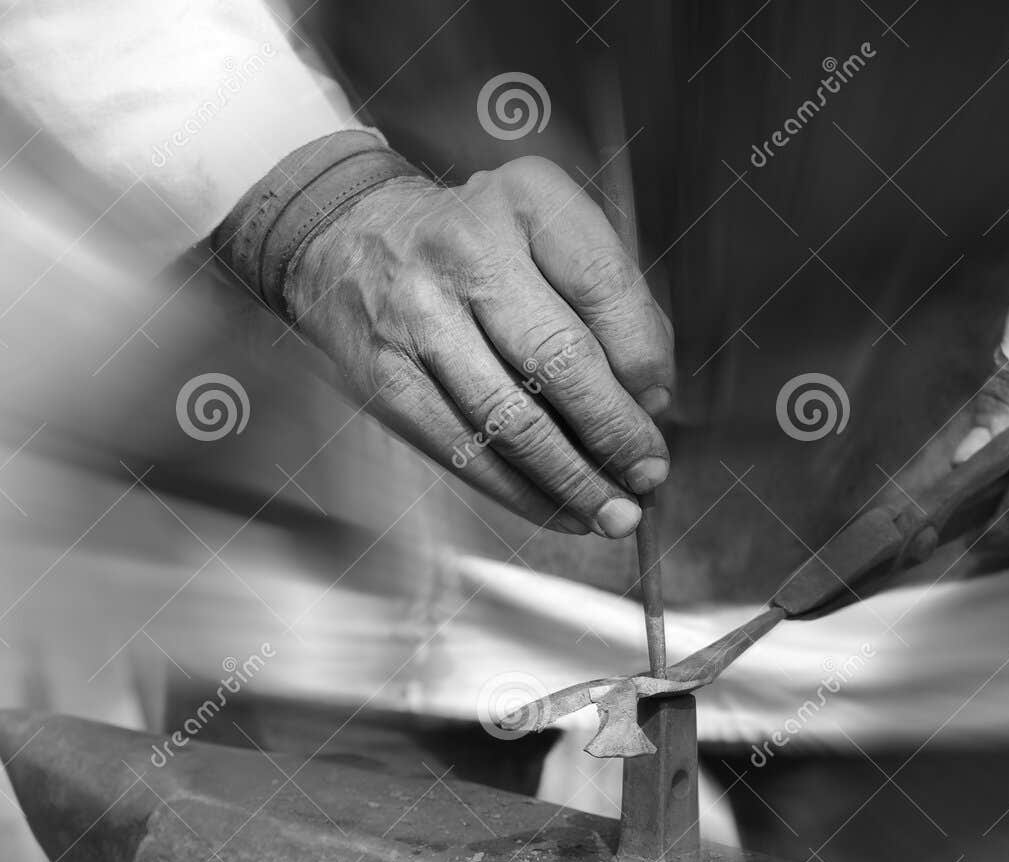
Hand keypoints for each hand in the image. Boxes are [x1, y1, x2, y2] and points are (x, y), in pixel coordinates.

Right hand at [286, 156, 675, 536]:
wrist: (348, 238)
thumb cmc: (476, 245)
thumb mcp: (546, 231)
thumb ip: (607, 300)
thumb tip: (649, 398)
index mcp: (526, 201)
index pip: (602, 285)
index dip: (643, 358)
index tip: (660, 404)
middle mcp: (468, 252)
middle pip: (558, 358)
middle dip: (614, 430)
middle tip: (649, 472)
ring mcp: (420, 317)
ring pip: (510, 419)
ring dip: (572, 479)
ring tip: (615, 512)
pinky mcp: (388, 379)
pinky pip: (465, 450)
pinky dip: (520, 493)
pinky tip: (560, 512)